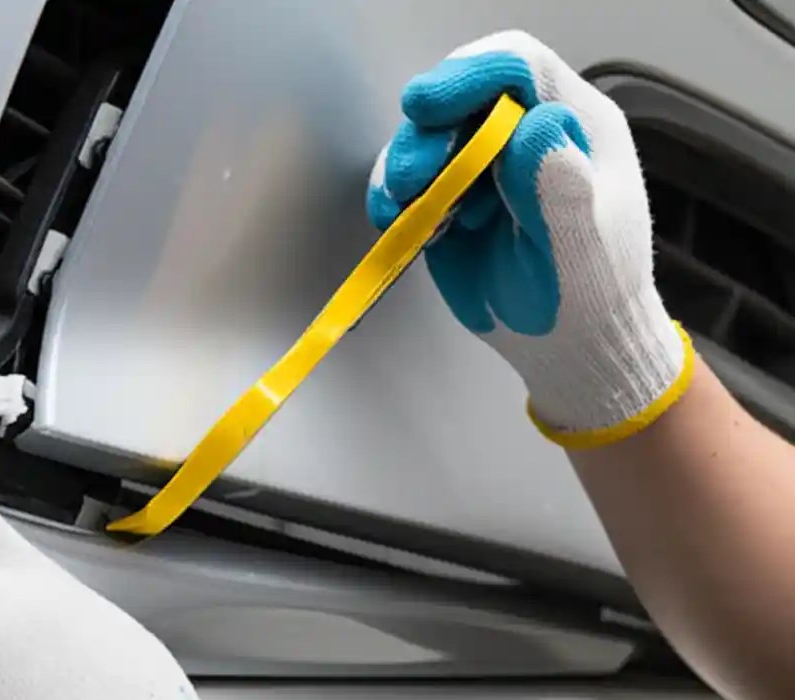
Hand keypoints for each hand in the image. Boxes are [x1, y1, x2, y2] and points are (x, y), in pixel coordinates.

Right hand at [367, 30, 691, 447]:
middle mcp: (522, 134)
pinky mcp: (449, 198)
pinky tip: (400, 223)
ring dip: (405, 167)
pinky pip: (408, 180)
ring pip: (427, 137)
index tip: (425, 107)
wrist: (569, 345)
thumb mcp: (582, 247)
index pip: (517, 68)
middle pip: (460, 97)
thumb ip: (561, 188)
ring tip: (408, 211)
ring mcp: (483, 165)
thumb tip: (539, 127)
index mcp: (572, 125)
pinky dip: (394, 197)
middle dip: (427, 132)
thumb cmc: (591, 295)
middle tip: (414, 180)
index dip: (469, 75)